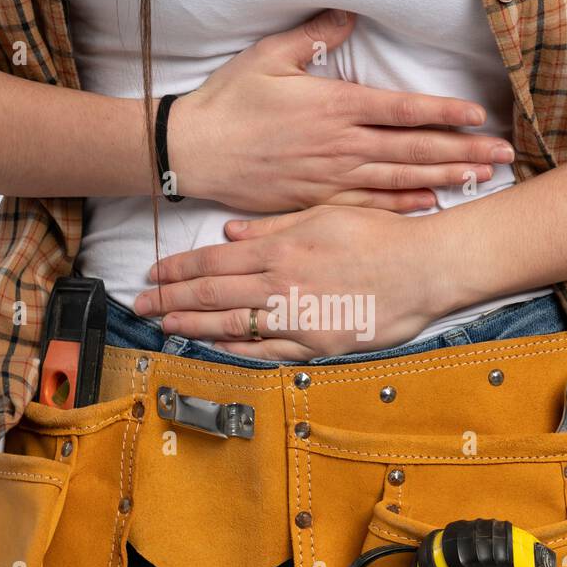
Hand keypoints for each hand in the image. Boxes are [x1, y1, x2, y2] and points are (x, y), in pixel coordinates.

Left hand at [133, 206, 454, 359]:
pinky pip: (267, 351)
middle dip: (170, 299)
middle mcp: (281, 283)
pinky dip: (237, 351)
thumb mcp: (324, 215)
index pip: (214, 260)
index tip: (154, 274)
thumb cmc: (381, 235)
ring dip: (193, 327)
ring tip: (165, 327)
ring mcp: (297, 316)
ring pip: (232, 325)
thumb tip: (230, 230)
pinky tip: (214, 350)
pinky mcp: (317, 342)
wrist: (426, 267)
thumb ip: (273, 225)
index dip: (178, 270)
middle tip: (140, 304)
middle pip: (212, 294)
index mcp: (280, 247)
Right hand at [166, 9, 513, 212]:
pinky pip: (369, 205)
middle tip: (503, 154)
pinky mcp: (315, 200)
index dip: (444, 113)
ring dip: (444, 178)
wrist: (191, 152)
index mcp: (334, 105)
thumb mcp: (269, 56)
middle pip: (414, 149)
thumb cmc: (228, 101)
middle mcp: (340, 144)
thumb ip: (315, 35)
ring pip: (399, 178)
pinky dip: (402, 205)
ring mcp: (330, 176)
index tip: (479, 115)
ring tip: (482, 178)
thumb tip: (348, 13)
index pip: (403, 110)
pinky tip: (431, 203)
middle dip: (462, 151)